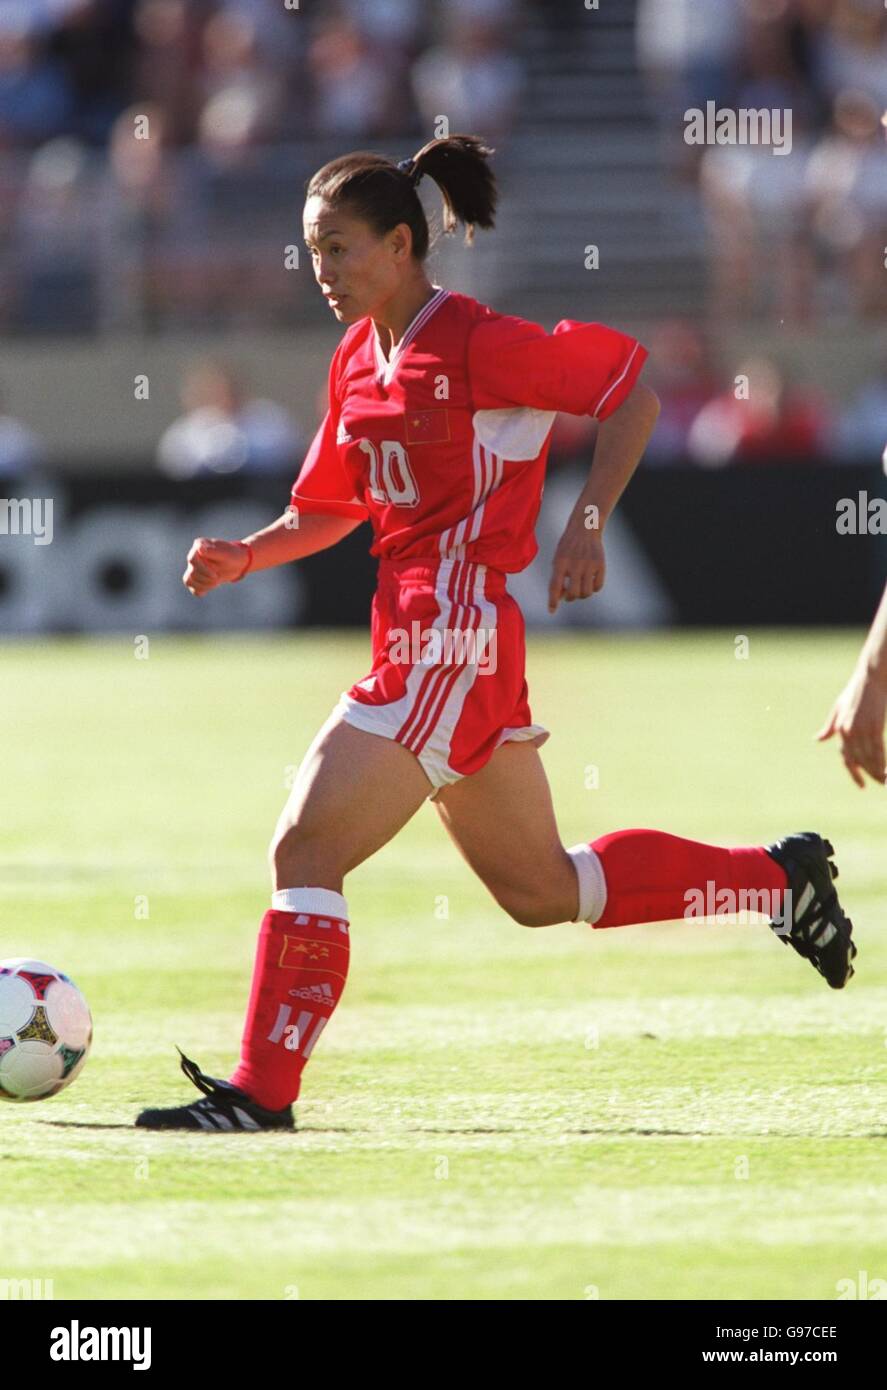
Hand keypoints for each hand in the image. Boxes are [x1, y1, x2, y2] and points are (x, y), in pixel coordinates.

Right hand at [183, 537, 248, 596]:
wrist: (237, 563)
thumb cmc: (232, 556)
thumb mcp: (226, 554)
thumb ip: (213, 552)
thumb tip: (199, 549)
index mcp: (199, 545)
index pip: (192, 560)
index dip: (203, 570)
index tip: (216, 575)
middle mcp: (193, 555)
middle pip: (191, 572)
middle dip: (206, 578)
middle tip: (218, 577)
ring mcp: (193, 567)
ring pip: (189, 580)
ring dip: (203, 585)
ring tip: (216, 582)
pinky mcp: (196, 578)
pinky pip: (192, 588)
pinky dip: (201, 590)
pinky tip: (211, 586)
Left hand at [548, 520, 605, 613]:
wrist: (585, 528)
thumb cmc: (568, 547)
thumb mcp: (558, 559)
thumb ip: (558, 578)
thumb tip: (561, 598)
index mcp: (560, 562)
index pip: (555, 586)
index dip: (552, 600)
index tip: (551, 611)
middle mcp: (575, 564)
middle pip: (573, 593)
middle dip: (570, 598)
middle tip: (569, 593)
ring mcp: (589, 564)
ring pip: (586, 592)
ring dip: (582, 594)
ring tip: (580, 587)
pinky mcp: (600, 564)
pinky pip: (598, 586)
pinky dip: (594, 588)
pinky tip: (590, 582)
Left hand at [816, 666, 886, 787]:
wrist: (871, 678)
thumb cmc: (855, 692)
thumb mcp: (837, 708)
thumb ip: (829, 727)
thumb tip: (818, 740)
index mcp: (840, 729)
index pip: (846, 757)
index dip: (854, 772)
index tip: (862, 784)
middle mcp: (849, 732)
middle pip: (858, 760)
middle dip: (868, 774)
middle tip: (877, 784)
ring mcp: (862, 730)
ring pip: (869, 758)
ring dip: (877, 771)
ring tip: (884, 782)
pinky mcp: (875, 727)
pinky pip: (879, 750)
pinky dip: (883, 762)